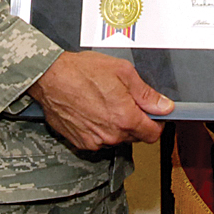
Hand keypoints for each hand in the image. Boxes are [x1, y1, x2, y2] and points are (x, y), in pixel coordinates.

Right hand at [29, 50, 174, 149]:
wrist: (49, 77)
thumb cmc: (81, 71)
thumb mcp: (122, 71)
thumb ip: (146, 93)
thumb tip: (164, 106)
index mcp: (125, 118)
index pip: (153, 134)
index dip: (156, 124)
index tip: (153, 115)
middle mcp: (111, 134)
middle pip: (135, 136)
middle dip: (135, 121)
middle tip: (124, 101)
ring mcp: (94, 140)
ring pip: (116, 138)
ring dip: (116, 125)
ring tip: (103, 103)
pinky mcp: (80, 142)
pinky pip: (98, 139)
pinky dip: (99, 128)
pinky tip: (91, 111)